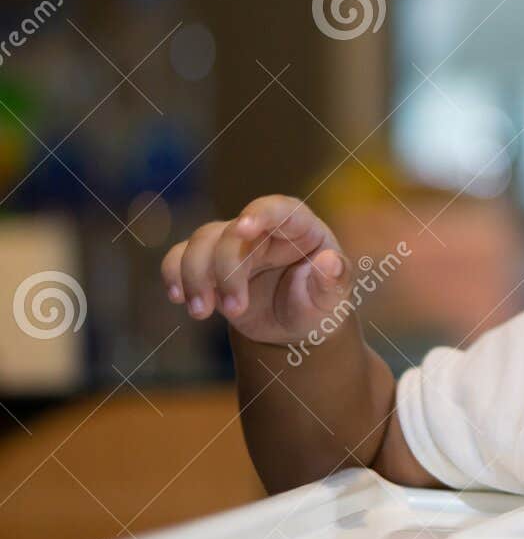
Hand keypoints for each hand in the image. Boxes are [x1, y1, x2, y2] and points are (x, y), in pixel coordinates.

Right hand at [161, 195, 352, 346]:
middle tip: (234, 310)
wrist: (293, 330)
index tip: (243, 228)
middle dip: (225, 272)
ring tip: (202, 312)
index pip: (279, 209)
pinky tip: (180, 298)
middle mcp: (264, 230)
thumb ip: (334, 282)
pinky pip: (180, 256)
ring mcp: (234, 243)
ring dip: (195, 276)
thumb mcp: (333, 301)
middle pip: (231, 233)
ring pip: (201, 242)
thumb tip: (329, 262)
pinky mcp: (209, 263)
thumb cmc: (318, 307)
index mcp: (300, 229)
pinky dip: (174, 274)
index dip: (259, 214)